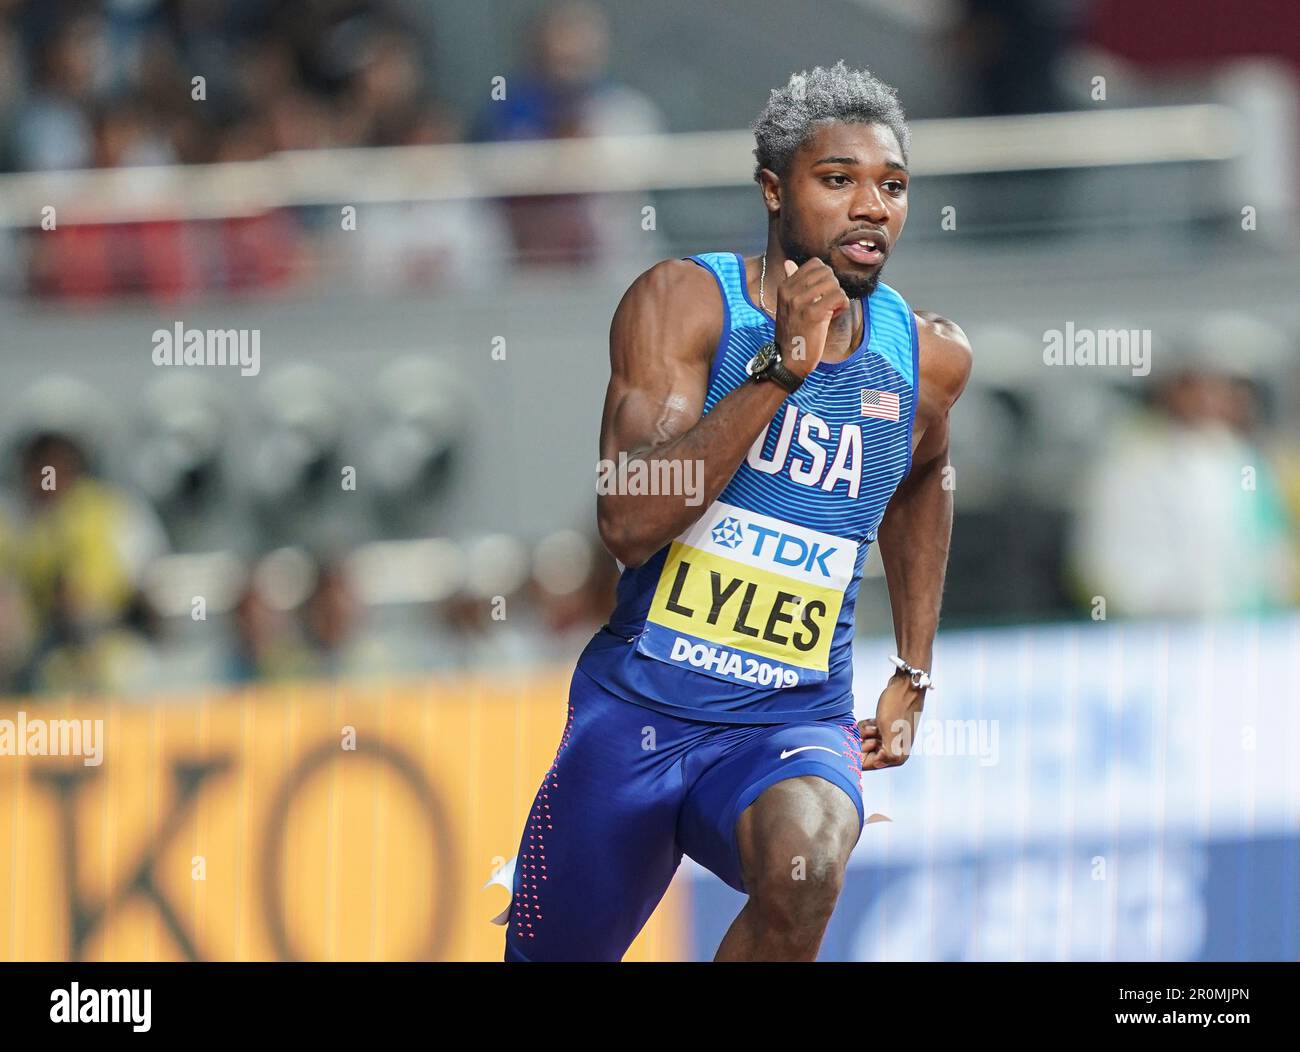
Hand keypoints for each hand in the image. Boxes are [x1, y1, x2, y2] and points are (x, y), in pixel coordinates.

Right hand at [775, 258, 850, 377]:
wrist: (789, 360)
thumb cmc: (794, 332)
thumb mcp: (788, 304)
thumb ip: (792, 282)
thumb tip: (788, 263)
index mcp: (785, 286)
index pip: (815, 264)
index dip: (825, 278)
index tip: (821, 295)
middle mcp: (790, 291)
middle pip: (827, 272)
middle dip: (833, 287)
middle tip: (828, 305)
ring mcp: (800, 302)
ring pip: (834, 284)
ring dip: (838, 298)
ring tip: (830, 312)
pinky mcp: (813, 314)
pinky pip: (839, 297)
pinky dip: (842, 306)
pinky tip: (834, 316)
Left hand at [859, 673, 926, 769]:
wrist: (905, 686)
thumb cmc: (898, 706)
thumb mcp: (890, 731)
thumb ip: (887, 754)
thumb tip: (878, 764)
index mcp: (898, 756)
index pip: (868, 763)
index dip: (861, 752)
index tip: (863, 740)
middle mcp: (895, 750)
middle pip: (865, 753)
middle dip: (863, 740)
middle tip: (873, 729)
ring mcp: (889, 739)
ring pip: (865, 742)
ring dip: (865, 732)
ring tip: (875, 723)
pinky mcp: (885, 729)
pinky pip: (867, 733)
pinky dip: (867, 726)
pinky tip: (873, 721)